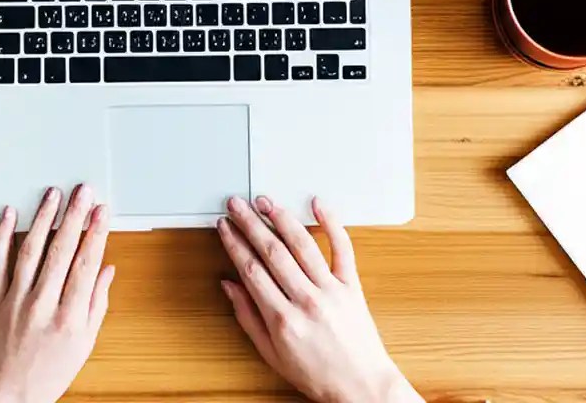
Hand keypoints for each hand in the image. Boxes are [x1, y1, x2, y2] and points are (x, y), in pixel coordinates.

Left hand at [0, 185, 113, 402]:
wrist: (7, 395)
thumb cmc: (49, 373)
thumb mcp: (85, 344)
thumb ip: (97, 304)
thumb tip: (106, 269)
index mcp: (70, 317)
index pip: (85, 264)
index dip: (96, 233)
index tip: (102, 211)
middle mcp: (42, 305)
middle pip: (61, 251)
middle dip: (74, 216)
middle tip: (83, 191)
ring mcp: (15, 301)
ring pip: (30, 251)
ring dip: (43, 218)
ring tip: (53, 194)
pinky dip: (2, 236)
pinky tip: (10, 215)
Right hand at [217, 196, 421, 402]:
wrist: (360, 386)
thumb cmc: (318, 374)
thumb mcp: (271, 354)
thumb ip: (247, 317)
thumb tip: (229, 285)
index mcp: (282, 319)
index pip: (251, 269)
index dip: (234, 243)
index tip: (224, 227)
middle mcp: (306, 300)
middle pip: (272, 251)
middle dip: (250, 223)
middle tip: (237, 204)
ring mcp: (331, 290)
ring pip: (303, 244)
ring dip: (281, 218)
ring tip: (266, 202)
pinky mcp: (352, 285)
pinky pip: (343, 248)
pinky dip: (332, 223)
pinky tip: (318, 205)